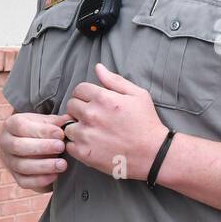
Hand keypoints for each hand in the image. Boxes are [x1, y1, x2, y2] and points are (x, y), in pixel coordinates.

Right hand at [0, 111, 72, 192]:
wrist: (31, 145)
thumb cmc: (40, 130)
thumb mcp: (46, 122)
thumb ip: (56, 122)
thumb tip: (68, 120)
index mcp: (11, 125)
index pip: (20, 126)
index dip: (41, 130)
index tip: (60, 133)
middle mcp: (5, 143)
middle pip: (18, 146)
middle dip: (42, 147)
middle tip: (61, 147)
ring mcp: (8, 161)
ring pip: (21, 166)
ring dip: (43, 166)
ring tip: (62, 164)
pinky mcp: (15, 177)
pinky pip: (24, 182)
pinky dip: (40, 180)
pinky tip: (55, 176)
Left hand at [64, 63, 167, 180]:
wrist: (153, 153)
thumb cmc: (146, 123)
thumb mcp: (137, 95)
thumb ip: (115, 80)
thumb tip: (98, 67)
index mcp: (103, 98)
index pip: (79, 89)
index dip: (85, 94)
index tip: (92, 102)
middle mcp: (91, 115)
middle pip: (71, 105)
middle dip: (80, 109)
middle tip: (93, 117)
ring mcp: (86, 135)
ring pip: (68, 126)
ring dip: (77, 127)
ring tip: (92, 132)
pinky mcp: (84, 153)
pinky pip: (69, 145)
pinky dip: (76, 145)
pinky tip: (90, 144)